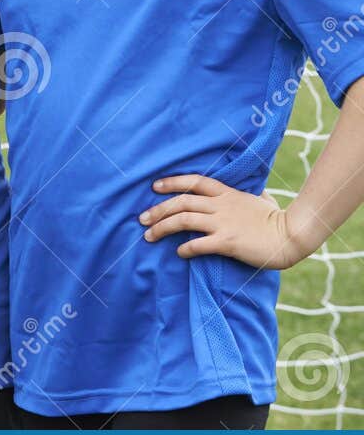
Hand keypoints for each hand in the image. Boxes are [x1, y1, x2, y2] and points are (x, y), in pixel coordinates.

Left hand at [139, 174, 305, 268]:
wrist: (292, 236)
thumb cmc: (278, 219)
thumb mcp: (261, 199)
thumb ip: (250, 194)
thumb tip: (256, 191)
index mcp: (227, 194)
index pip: (194, 181)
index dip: (172, 181)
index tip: (154, 186)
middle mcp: (221, 205)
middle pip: (181, 202)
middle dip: (158, 209)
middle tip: (141, 218)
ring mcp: (223, 223)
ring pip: (183, 220)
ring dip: (162, 228)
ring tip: (148, 236)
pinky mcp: (227, 242)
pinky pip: (198, 244)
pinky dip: (184, 248)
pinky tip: (178, 253)